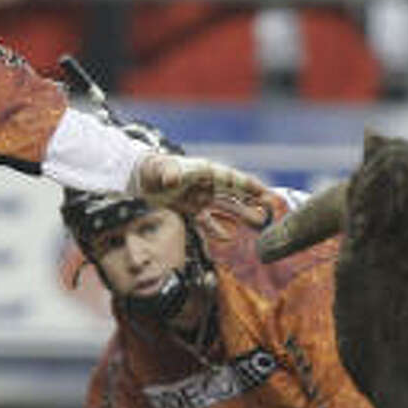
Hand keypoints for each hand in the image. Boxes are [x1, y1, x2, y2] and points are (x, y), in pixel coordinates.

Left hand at [132, 153, 269, 224]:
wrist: (138, 178)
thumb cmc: (153, 168)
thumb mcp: (162, 169)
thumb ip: (169, 173)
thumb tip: (173, 179)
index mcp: (206, 172)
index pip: (233, 179)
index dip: (250, 186)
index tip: (266, 193)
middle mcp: (206, 184)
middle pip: (235, 194)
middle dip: (253, 201)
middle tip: (270, 211)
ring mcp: (200, 197)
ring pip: (226, 208)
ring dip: (242, 215)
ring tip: (258, 223)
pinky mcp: (190, 209)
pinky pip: (207, 221)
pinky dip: (216, 229)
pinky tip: (227, 238)